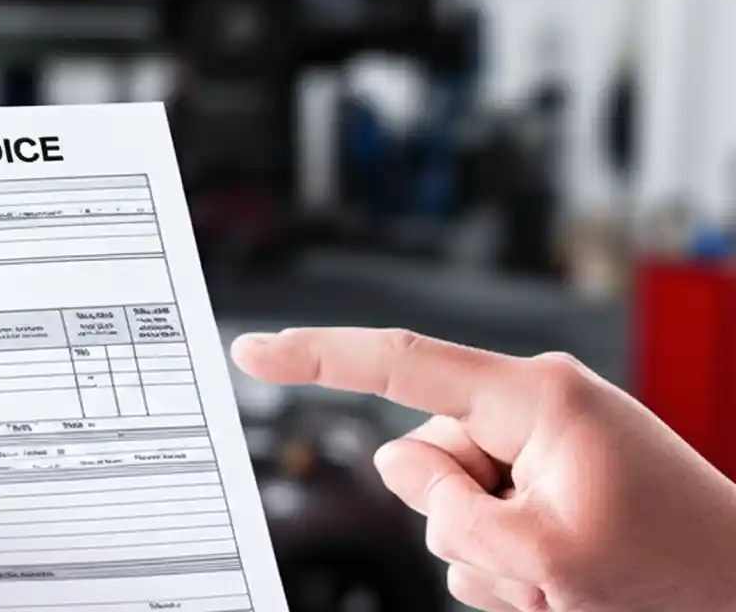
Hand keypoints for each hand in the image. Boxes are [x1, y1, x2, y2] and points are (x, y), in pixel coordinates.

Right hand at [232, 329, 735, 611]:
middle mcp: (533, 409)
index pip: (400, 363)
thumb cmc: (677, 570)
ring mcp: (540, 449)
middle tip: (537, 561)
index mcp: (535, 396)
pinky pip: (480, 527)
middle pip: (423, 458)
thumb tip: (403, 467)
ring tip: (564, 577)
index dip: (314, 356)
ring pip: (448, 505)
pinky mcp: (547, 484)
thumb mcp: (540, 552)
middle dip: (455, 518)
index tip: (253, 351)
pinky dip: (507, 566)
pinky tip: (565, 580)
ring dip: (489, 555)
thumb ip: (446, 506)